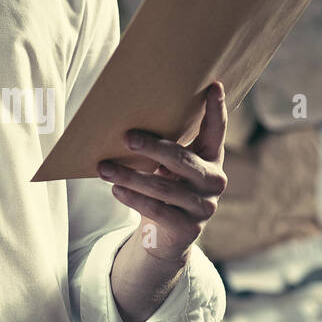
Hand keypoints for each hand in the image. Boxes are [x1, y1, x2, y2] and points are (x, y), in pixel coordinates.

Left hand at [98, 81, 228, 263]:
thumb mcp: (168, 167)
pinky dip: (134, 199)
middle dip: (153, 148)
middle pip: (183, 160)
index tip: (213, 85)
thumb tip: (126, 125)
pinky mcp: (189, 228)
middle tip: (126, 137)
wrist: (165, 236)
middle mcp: (215, 182)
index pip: (216, 131)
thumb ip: (163, 148)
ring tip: (105, 168)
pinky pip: (158, 210)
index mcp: (211, 159)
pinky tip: (116, 190)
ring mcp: (204, 207)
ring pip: (164, 188)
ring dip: (131, 177)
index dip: (216, 109)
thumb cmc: (164, 188)